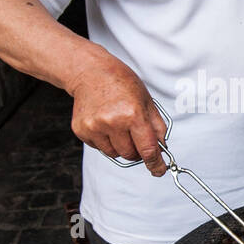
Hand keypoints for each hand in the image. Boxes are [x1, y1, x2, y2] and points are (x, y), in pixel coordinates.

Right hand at [67, 48, 167, 176]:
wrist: (90, 72)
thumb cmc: (121, 83)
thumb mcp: (146, 100)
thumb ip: (157, 126)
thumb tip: (162, 149)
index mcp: (132, 114)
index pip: (147, 150)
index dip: (155, 164)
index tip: (159, 171)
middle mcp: (112, 122)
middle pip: (130, 155)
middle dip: (136, 150)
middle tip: (134, 134)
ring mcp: (94, 127)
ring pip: (114, 154)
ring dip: (120, 146)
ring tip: (118, 125)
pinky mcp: (81, 130)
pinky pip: (99, 147)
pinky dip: (105, 140)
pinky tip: (104, 122)